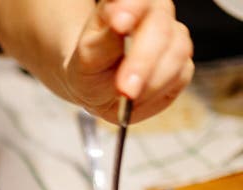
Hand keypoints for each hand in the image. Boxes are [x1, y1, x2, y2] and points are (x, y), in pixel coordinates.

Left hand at [64, 0, 193, 122]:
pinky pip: (180, 76)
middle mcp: (156, 13)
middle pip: (160, 29)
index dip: (133, 7)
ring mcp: (175, 36)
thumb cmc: (91, 68)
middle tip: (125, 88)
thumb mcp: (87, 57)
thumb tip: (120, 21)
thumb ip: (104, 39)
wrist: (98, 90)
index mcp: (128, 3)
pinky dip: (157, 92)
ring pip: (176, 53)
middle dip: (142, 61)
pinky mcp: (183, 62)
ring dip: (150, 82)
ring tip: (127, 96)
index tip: (120, 23)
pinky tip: (138, 98)